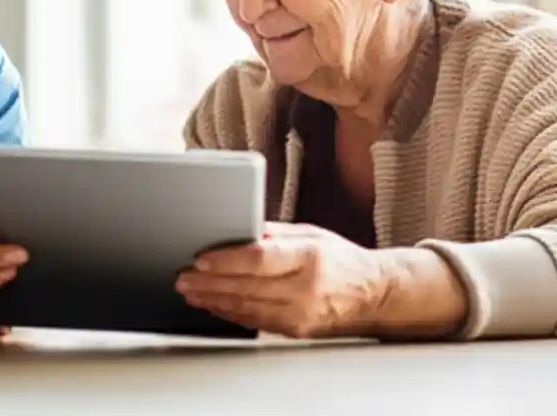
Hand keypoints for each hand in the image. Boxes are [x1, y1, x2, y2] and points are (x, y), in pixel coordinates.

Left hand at [176, 222, 387, 338]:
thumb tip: (239, 227)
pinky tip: (214, 305)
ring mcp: (301, 313)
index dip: (226, 261)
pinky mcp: (296, 330)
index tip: (201, 259)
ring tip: (191, 292)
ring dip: (213, 301)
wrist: (372, 293)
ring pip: (247, 308)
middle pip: (247, 287)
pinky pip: (255, 322)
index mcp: (309, 256)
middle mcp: (305, 287)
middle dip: (210, 283)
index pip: (260, 259)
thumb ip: (273, 232)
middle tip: (184, 278)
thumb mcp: (310, 233)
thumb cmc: (340, 259)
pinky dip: (231, 313)